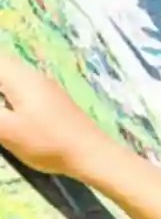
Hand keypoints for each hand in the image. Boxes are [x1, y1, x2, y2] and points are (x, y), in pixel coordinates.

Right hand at [0, 53, 114, 176]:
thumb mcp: (6, 130)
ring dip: (1, 86)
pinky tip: (6, 111)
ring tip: (3, 118)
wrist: (92, 154)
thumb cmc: (48, 142)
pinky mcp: (51, 101)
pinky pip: (20, 87)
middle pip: (2, 64)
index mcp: (20, 78)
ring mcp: (45, 88)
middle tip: (0, 118)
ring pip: (11, 75)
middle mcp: (33, 76)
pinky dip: (7, 93)